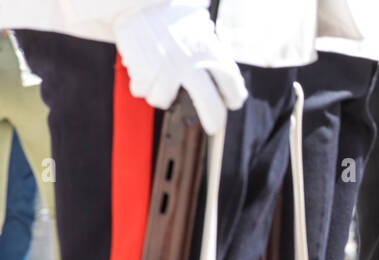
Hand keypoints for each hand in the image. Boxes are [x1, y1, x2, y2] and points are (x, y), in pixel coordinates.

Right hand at [113, 4, 246, 133]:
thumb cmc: (171, 11)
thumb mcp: (201, 26)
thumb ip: (212, 51)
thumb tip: (224, 78)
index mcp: (211, 52)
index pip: (233, 87)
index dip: (234, 98)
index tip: (231, 103)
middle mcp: (192, 65)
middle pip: (211, 109)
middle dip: (213, 122)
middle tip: (211, 127)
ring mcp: (167, 71)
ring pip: (164, 101)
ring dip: (160, 95)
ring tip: (160, 80)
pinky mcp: (144, 71)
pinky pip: (142, 91)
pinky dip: (141, 84)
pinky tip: (142, 70)